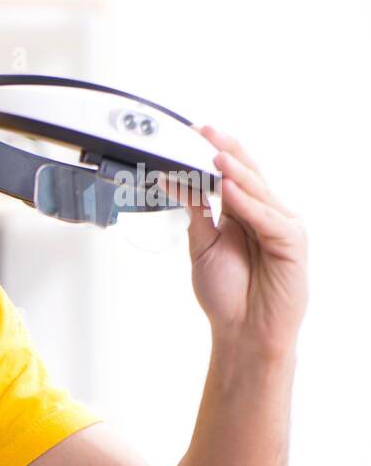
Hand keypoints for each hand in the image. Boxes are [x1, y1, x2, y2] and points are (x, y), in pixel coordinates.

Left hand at [157, 125, 307, 360]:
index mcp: (244, 212)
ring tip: (215, 156)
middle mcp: (264, 214)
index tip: (193, 133)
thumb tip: (174, 180)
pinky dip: (248, 204)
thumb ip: (195, 213)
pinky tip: (230, 190)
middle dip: (226, 152)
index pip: (231, 174)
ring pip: (258, 192)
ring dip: (235, 173)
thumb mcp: (203, 246)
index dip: (215, 152)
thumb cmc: (228, 294)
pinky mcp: (291, 243)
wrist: (244, 332)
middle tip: (204, 133)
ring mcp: (281, 226)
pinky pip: (267, 219)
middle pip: (247, 175)